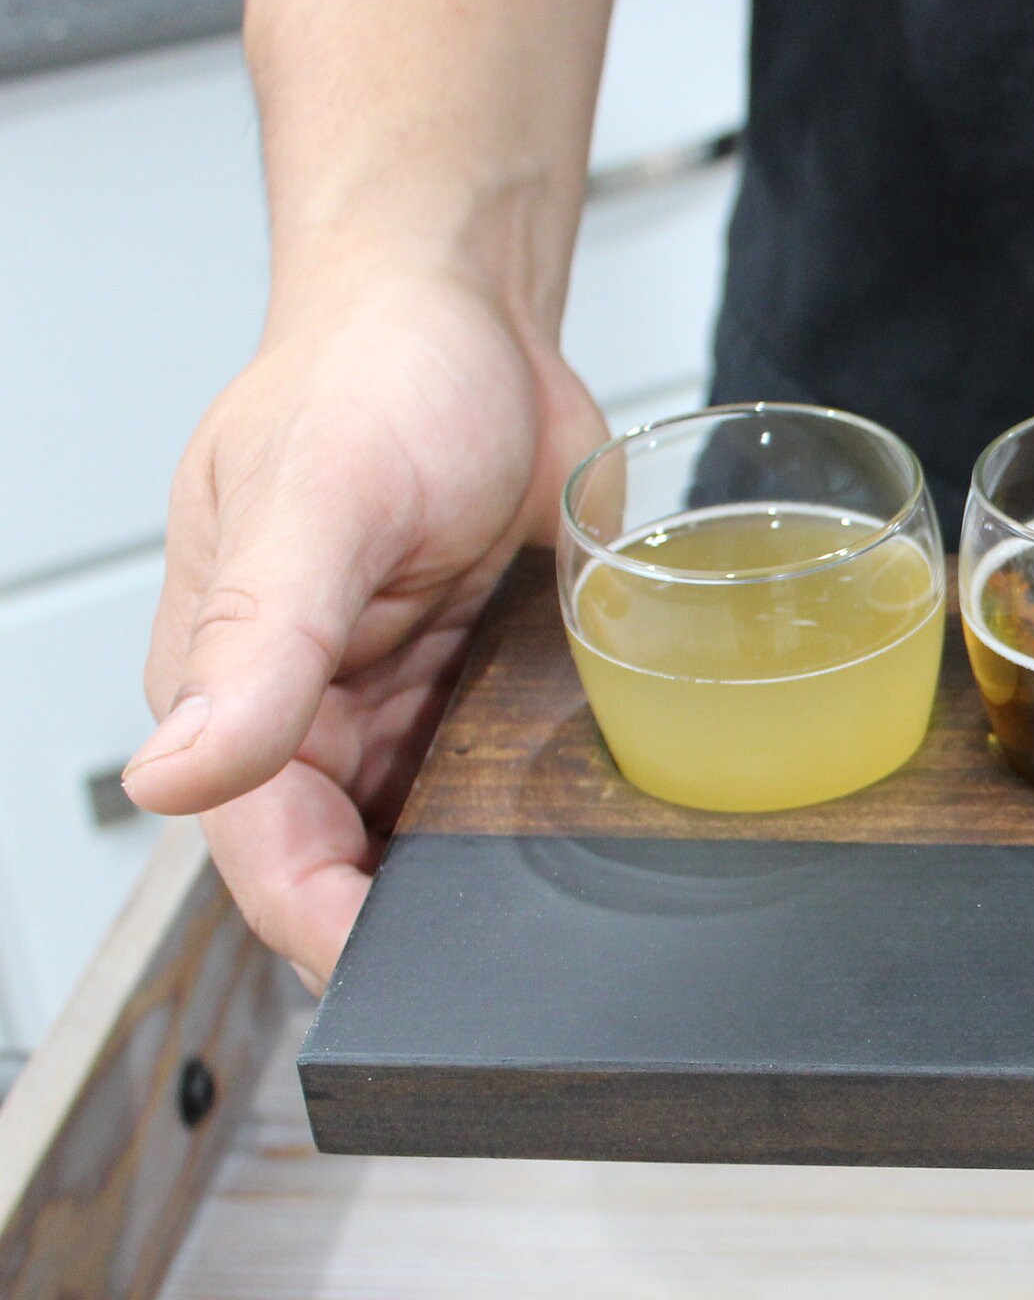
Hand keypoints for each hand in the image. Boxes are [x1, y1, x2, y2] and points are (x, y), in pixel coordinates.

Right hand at [123, 273, 606, 990]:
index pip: (269, 866)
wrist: (470, 313)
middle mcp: (311, 713)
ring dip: (491, 881)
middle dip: (424, 931)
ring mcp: (401, 707)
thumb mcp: (316, 504)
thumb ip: (257, 642)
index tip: (411, 986)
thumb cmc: (374, 376)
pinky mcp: (478, 690)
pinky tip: (594, 838)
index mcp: (229, 687)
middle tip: (522, 964)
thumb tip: (173, 773)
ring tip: (573, 915)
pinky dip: (539, 817)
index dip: (334, 939)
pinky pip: (502, 786)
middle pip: (357, 877)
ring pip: (435, 846)